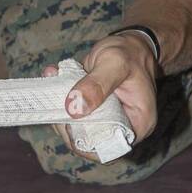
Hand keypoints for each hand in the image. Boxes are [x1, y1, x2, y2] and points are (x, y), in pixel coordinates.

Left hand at [44, 33, 157, 160]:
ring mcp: (108, 120)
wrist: (131, 43)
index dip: (81, 140)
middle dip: (65, 122)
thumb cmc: (130, 53)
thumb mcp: (115, 64)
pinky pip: (73, 112)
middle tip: (53, 97)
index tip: (65, 119)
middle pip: (88, 141)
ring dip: (58, 107)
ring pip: (76, 128)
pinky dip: (59, 96)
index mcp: (138, 124)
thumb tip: (74, 110)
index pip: (106, 149)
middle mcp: (123, 127)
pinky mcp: (94, 110)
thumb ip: (96, 85)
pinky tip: (53, 74)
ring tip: (53, 78)